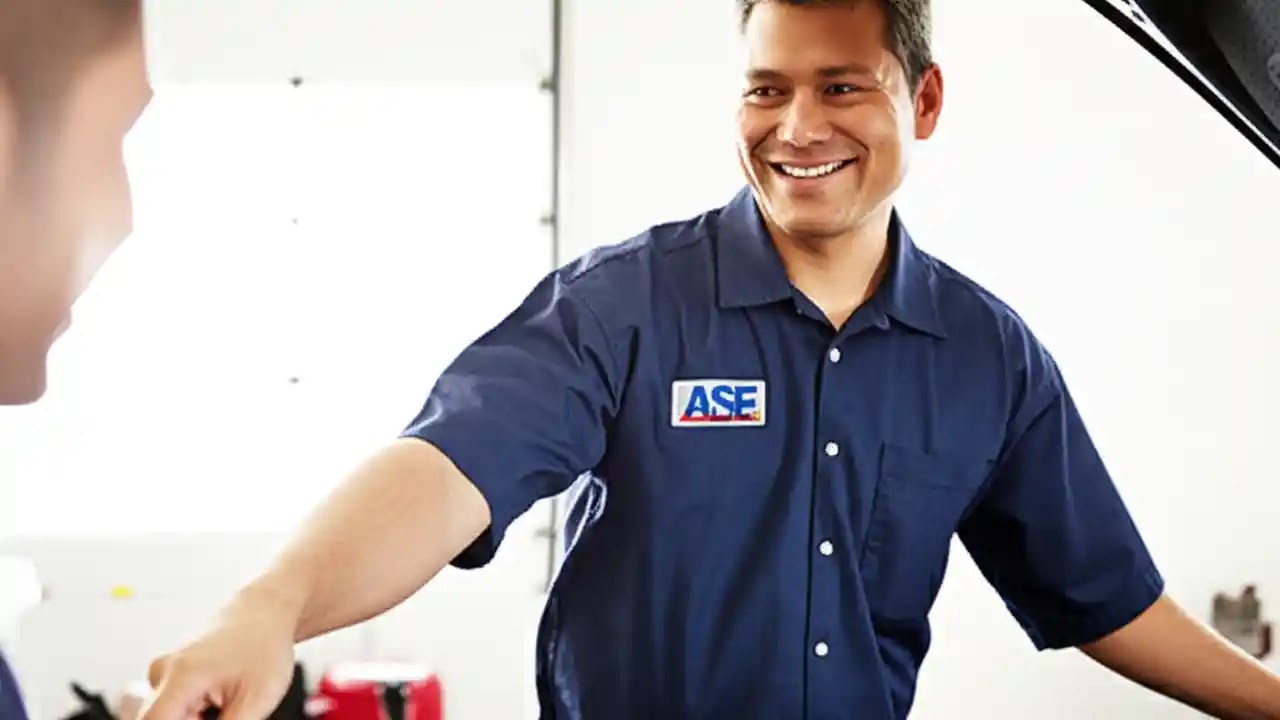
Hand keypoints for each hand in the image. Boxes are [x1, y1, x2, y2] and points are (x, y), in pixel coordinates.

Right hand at [140, 591, 298, 719]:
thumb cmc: (264, 646)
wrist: (264, 613)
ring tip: (227, 703)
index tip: (205, 719)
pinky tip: (219, 699)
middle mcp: (162, 673)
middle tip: (226, 711)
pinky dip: (195, 712)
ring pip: (170, 716)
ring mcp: (163, 672)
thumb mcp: (256, 701)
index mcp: (180, 676)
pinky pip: (174, 707)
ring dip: (196, 719)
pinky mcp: (169, 675)